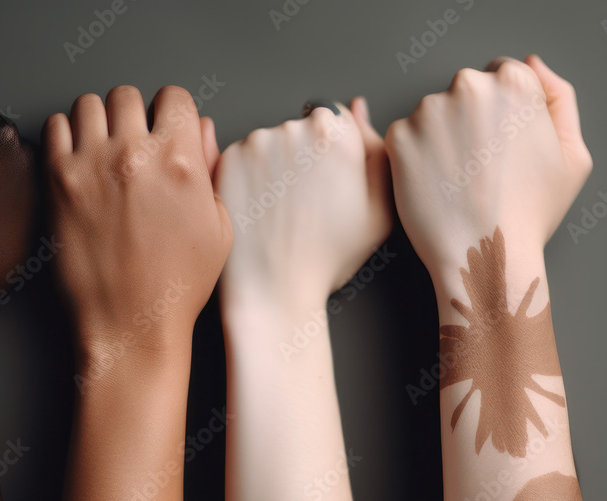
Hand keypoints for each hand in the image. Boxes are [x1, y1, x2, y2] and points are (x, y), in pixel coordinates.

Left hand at [42, 85, 232, 354]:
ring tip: (102, 150)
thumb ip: (209, 169)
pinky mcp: (58, 182)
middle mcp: (134, 155)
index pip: (175, 97)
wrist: (130, 324)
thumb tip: (200, 130)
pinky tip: (78, 160)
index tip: (166, 132)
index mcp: (180, 162)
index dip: (172, 114)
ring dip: (98, 122)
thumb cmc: (176, 285)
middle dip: (134, 116)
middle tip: (133, 145)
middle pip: (128, 95)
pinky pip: (55, 126)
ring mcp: (92, 165)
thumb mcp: (218, 229)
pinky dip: (65, 135)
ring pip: (89, 104)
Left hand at [216, 99, 391, 316]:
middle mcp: (293, 127)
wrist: (274, 290)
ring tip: (280, 211)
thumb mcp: (380, 209)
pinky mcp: (226, 160)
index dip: (333, 155)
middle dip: (303, 156)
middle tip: (304, 204)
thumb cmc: (327, 257)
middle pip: (301, 127)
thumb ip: (377, 150)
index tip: (327, 185)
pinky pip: (242, 158)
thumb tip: (357, 106)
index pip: (336, 120)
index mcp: (336, 133)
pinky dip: (248, 177)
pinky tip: (259, 210)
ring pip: (269, 142)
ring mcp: (255, 142)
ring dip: (274, 165)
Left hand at [384, 55, 591, 280]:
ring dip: (439, 138)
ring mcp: (430, 110)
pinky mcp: (399, 136)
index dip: (501, 115)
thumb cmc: (530, 213)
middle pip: (464, 91)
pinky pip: (405, 138)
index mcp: (516, 82)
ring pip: (432, 114)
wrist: (484, 254)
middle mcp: (470, 86)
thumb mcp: (573, 156)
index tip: (501, 149)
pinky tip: (433, 186)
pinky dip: (414, 159)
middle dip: (469, 121)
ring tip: (457, 181)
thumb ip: (559, 99)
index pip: (500, 76)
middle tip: (479, 170)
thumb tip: (531, 63)